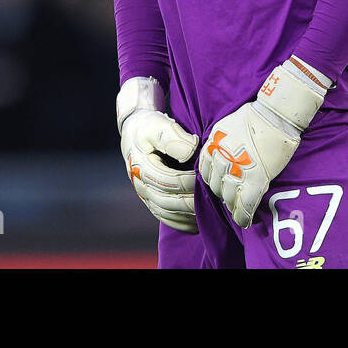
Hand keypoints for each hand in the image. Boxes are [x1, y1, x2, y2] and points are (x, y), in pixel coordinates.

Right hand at [117, 77, 199, 232]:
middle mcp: (139, 184)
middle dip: (190, 202)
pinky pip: (165, 217)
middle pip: (165, 201)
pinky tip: (197, 221)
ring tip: (208, 211)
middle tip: (211, 199)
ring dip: (187, 215)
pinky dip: (181, 222)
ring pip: (165, 212)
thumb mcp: (158, 125)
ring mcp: (144, 194)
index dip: (186, 181)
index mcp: (140, 165)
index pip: (166, 180)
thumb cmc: (150, 127)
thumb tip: (191, 151)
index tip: (204, 176)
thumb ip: (173, 137)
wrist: (136, 131)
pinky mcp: (150, 200)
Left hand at [198, 57, 328, 227]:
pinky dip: (243, 216)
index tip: (222, 183)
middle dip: (223, 192)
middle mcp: (221, 160)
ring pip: (229, 197)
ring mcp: (237, 172)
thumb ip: (220, 143)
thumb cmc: (256, 116)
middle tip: (233, 194)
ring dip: (233, 203)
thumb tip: (222, 155)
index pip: (206, 172)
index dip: (214, 179)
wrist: (275, 115)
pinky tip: (245, 221)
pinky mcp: (254, 181)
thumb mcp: (226, 126)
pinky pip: (244, 205)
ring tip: (239, 206)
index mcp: (213, 145)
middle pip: (216, 186)